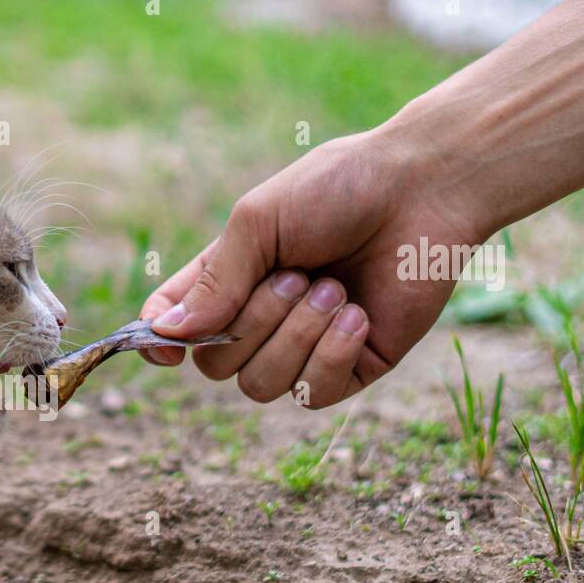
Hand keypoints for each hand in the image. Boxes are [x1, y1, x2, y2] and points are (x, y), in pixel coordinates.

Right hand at [139, 129, 486, 408]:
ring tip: (335, 289)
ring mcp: (303, 348)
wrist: (424, 192)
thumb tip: (167, 334)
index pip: (172, 326)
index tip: (167, 347)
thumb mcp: (259, 221)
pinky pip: (312, 393)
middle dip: (254, 322)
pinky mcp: (350, 369)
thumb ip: (213, 279)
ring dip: (295, 336)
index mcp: (228, 279)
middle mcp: (258, 320)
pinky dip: (332, 353)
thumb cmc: (339, 189)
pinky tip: (357, 315)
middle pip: (215, 362)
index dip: (160, 342)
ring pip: (260, 385)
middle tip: (299, 275)